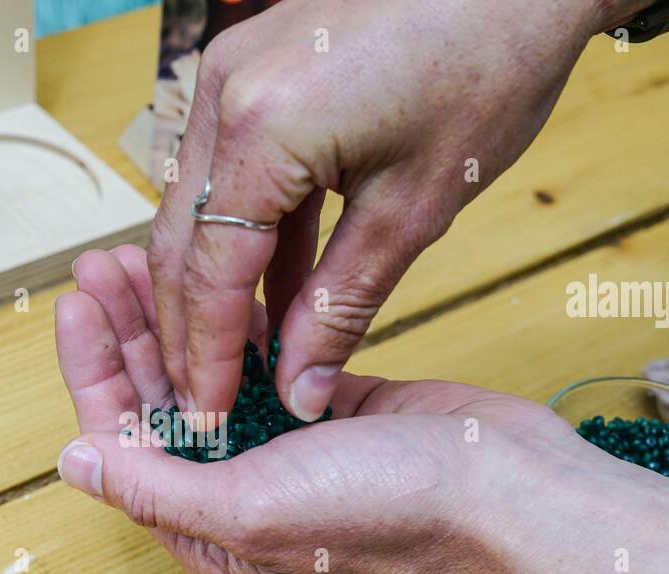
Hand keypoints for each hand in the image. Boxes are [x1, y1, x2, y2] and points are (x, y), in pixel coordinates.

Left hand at [56, 246, 581, 573]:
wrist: (509, 496)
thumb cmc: (387, 516)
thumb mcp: (253, 511)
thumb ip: (157, 489)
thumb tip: (73, 462)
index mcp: (208, 531)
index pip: (124, 443)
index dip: (95, 373)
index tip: (77, 304)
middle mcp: (237, 492)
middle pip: (159, 401)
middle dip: (127, 334)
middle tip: (101, 263)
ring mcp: (283, 448)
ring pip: (206, 373)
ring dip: (173, 319)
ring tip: (139, 257)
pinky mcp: (326, 405)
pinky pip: (261, 357)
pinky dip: (236, 320)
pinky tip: (212, 279)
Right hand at [149, 0, 648, 421]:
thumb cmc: (488, 64)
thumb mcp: (415, 207)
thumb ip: (343, 305)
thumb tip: (299, 389)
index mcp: (262, 130)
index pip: (208, 271)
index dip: (205, 354)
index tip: (207, 415)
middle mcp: (225, 94)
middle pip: (180, 240)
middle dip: (189, 328)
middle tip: (204, 398)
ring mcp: (232, 74)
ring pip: (196, 207)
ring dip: (216, 285)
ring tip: (239, 358)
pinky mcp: (253, 71)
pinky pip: (229, 171)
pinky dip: (246, 235)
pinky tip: (275, 292)